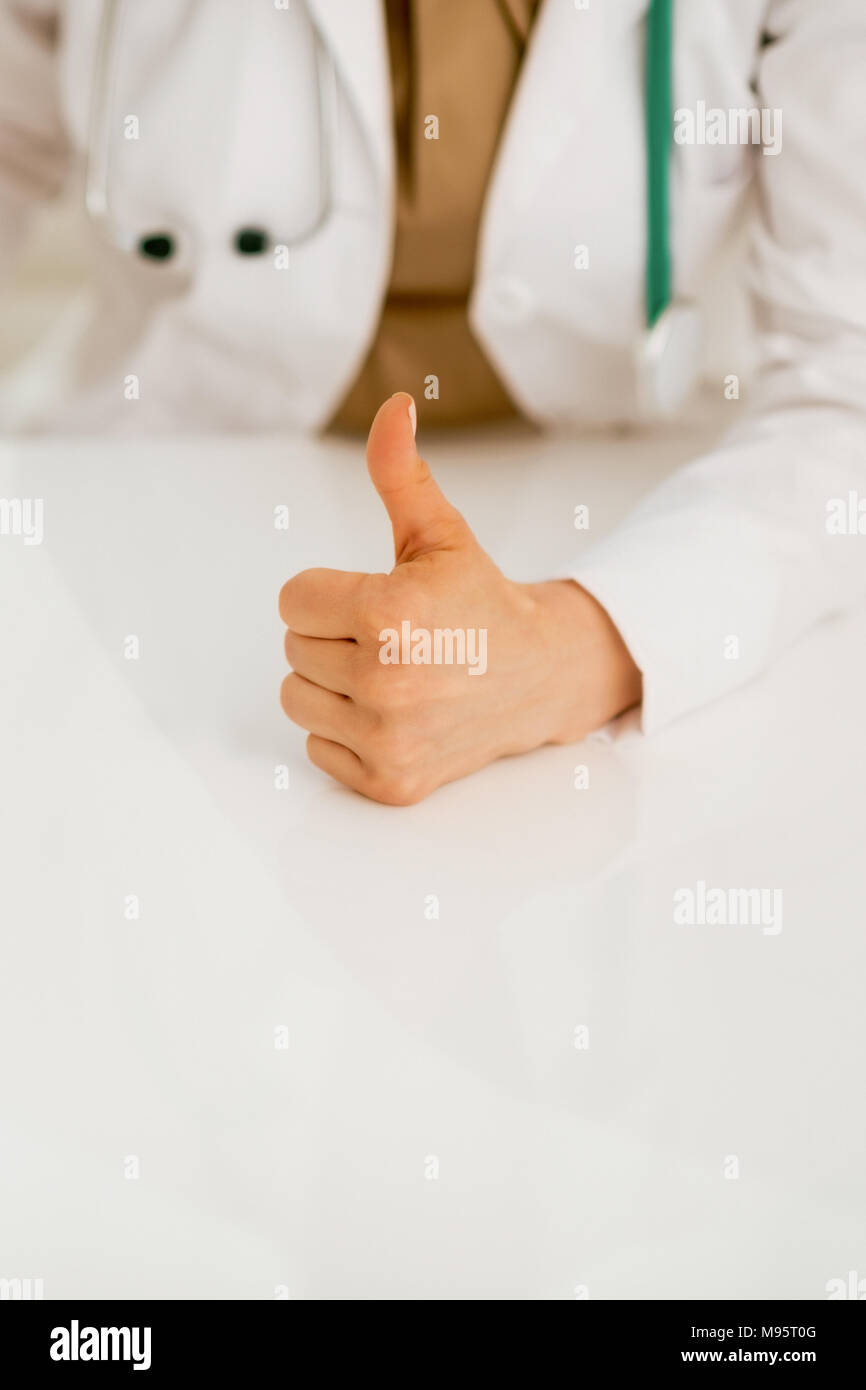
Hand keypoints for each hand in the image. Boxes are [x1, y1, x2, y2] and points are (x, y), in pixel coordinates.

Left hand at [279, 393, 640, 803]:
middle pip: (293, 649)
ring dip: (331, 684)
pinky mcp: (390, 781)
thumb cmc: (481, 603)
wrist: (539, 678)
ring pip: (297, 698)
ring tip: (388, 673)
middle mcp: (387, 682)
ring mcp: (388, 738)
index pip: (291, 601)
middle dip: (333, 636)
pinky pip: (317, 746)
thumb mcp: (441, 535)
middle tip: (392, 638)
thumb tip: (392, 405)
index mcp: (391, 614)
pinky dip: (346, 731)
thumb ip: (401, 473)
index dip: (329, 593)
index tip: (376, 599)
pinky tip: (393, 713)